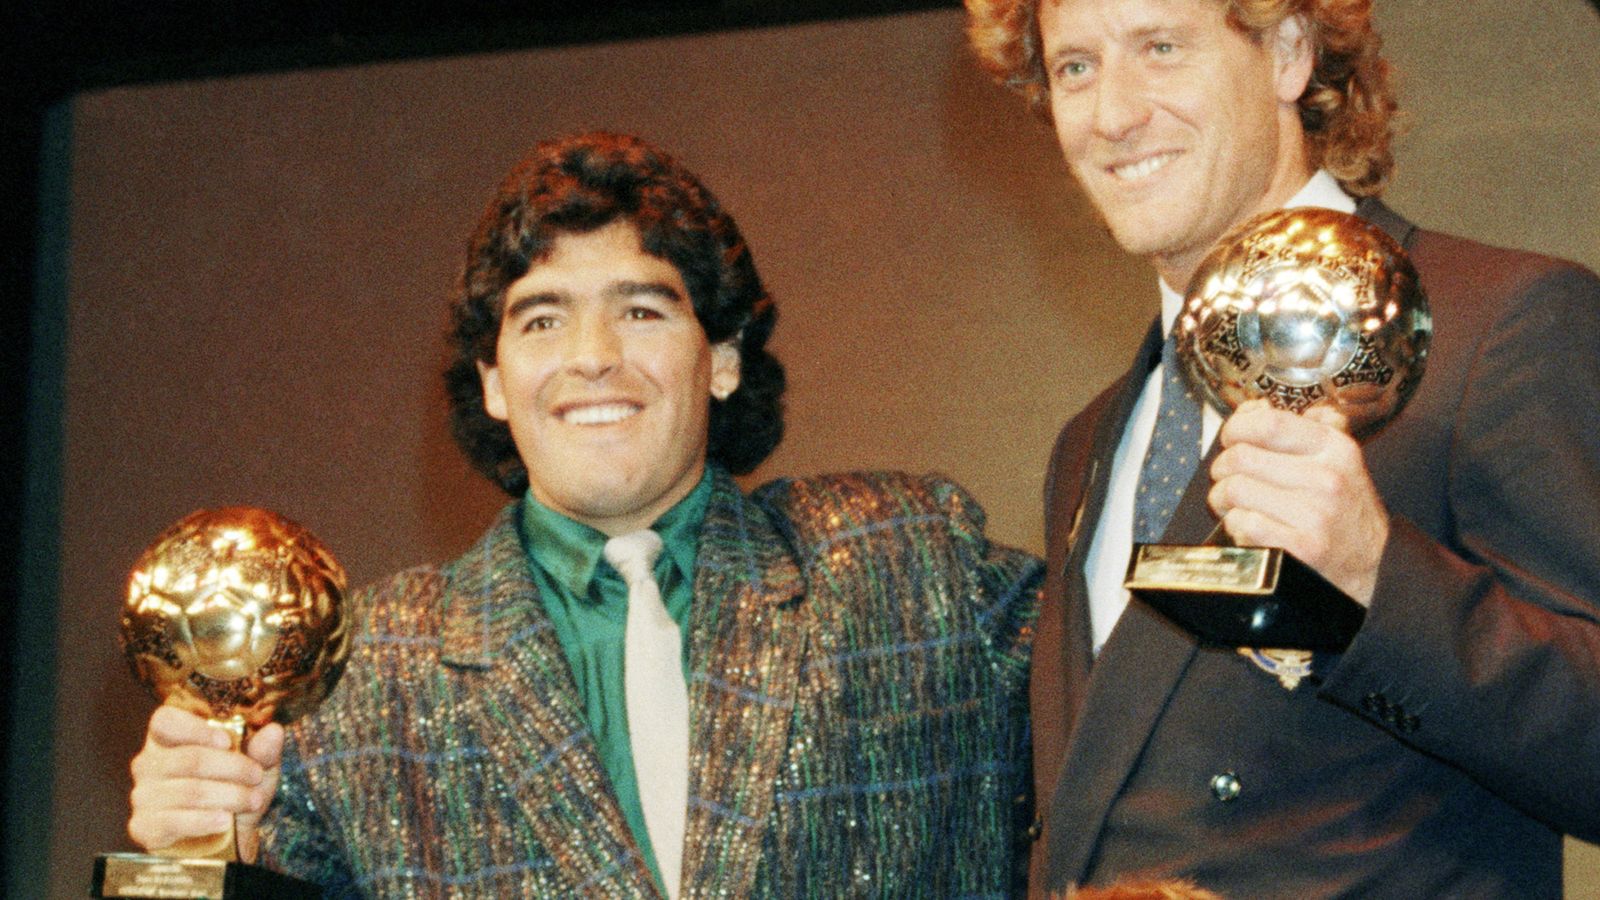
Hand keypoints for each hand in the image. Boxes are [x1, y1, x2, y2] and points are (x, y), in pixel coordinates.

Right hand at [127, 703, 284, 862]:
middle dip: (231, 768)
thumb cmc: (236, 791)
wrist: (228, 839)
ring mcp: (143, 795)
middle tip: (256, 777)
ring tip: (252, 801)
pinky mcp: (144, 827)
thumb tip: (274, 731)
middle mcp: (149, 763)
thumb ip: (264, 750)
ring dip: (228, 796)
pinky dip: (204, 821)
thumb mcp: (257, 768)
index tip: (227, 741)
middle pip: (188, 759)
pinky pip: (174, 821)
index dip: (195, 728)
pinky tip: (224, 820)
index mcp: (169, 738)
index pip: (165, 720)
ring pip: (188, 791)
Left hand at [1208, 400, 1388, 605]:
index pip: (1268, 423)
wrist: (1374, 565)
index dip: (1236, 427)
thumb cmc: (1345, 510)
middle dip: (1222, 469)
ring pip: (1235, 490)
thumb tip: (1256, 407)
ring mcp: (1315, 514)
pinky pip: (1242, 524)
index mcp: (1335, 448)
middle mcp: (1327, 478)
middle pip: (1240, 457)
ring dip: (1223, 499)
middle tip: (1227, 478)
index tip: (1231, 438)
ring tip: (1234, 505)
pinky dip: (1236, 526)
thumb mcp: (1339, 459)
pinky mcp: (1301, 548)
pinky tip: (1249, 528)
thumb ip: (1304, 427)